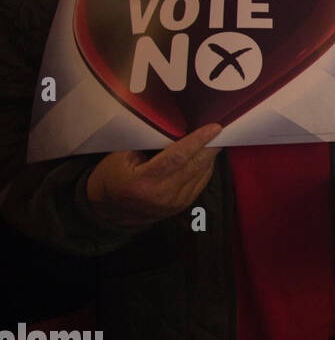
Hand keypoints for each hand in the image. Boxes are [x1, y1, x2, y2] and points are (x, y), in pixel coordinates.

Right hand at [85, 124, 221, 227]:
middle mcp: (164, 195)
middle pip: (195, 165)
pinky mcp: (182, 206)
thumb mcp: (121, 157)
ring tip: (215, 137)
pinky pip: (201, 182)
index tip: (214, 127)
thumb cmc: (112, 178)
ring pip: (202, 174)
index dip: (198, 140)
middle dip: (211, 145)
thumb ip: (149, 145)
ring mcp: (175, 203)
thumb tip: (178, 129)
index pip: (178, 157)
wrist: (108, 211)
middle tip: (221, 128)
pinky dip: (206, 166)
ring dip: (211, 155)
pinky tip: (206, 154)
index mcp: (145, 182)